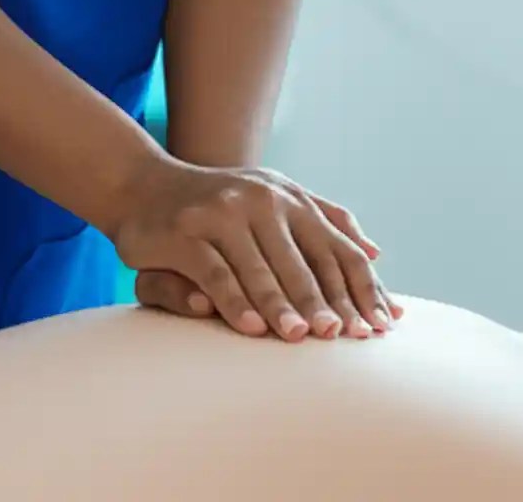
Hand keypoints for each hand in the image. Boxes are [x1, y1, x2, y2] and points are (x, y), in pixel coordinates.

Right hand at [114, 159, 403, 341]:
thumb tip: (376, 251)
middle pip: (303, 261)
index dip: (359, 287)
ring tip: (300, 337)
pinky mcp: (186, 231)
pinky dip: (235, 302)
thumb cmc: (224, 202)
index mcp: (291, 198)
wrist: (146, 185)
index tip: (376, 324)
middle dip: (324, 302)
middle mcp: (263, 200)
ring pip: (261, 268)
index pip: (336, 248)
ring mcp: (224, 213)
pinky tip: (251, 327)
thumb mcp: (277, 200)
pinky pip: (216, 272)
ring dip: (282, 305)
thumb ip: (327, 221)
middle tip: (341, 336)